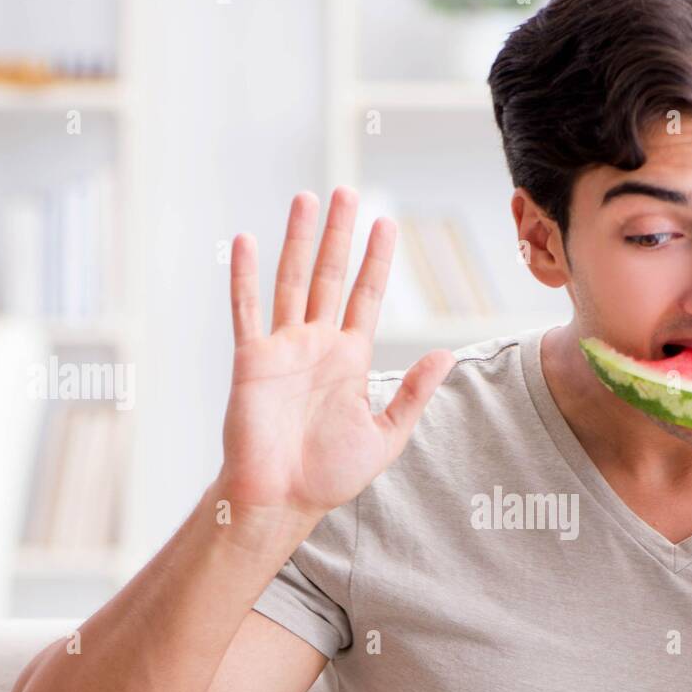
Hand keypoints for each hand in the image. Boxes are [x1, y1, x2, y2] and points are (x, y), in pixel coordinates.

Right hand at [217, 188, 453, 529]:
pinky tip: (245, 241)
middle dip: (340, 235)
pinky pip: (246, 311)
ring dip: (299, 240)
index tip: (386, 224)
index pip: (365, 296)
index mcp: (349, 359)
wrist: (282, 499)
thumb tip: (446, 355)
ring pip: (292, 281)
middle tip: (348, 192)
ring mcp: (282, 349)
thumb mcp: (386, 435)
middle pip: (330, 276)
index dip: (375, 260)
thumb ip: (413, 393)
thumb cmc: (330, 475)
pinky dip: (244, 277)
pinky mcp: (251, 360)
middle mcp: (316, 345)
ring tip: (308, 199)